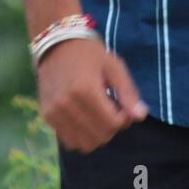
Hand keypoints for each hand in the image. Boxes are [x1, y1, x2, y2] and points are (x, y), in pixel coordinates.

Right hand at [36, 37, 148, 151]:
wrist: (56, 44)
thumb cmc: (89, 54)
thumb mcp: (114, 66)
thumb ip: (128, 92)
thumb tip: (141, 116)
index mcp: (86, 90)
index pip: (112, 124)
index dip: (123, 119)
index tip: (121, 105)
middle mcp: (67, 105)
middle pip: (100, 137)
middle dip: (111, 128)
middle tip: (110, 109)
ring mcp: (55, 112)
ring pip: (84, 144)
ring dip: (96, 135)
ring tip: (96, 114)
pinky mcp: (47, 116)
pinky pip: (69, 141)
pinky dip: (80, 135)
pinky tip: (83, 118)